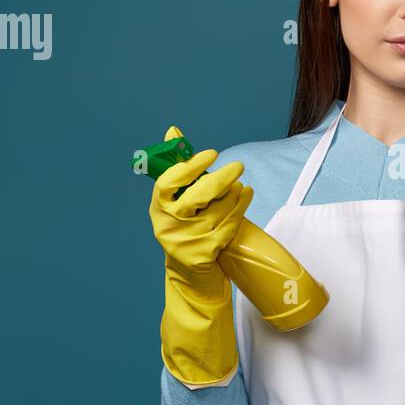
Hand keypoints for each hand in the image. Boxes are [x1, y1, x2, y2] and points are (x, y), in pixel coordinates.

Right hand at [149, 126, 252, 298]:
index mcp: (158, 207)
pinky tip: (246, 195)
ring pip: (218, 210)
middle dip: (221, 177)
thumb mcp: (178, 200)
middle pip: (198, 196)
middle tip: (238, 165)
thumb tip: (173, 131)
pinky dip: (240, 207)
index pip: (168, 182)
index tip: (211, 154)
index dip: (190, 166)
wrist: (190, 273)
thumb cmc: (186, 226)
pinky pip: (228, 225)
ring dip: (234, 193)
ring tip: (240, 184)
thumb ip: (178, 166)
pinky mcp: (204, 254)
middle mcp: (168, 224)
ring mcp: (186, 241)